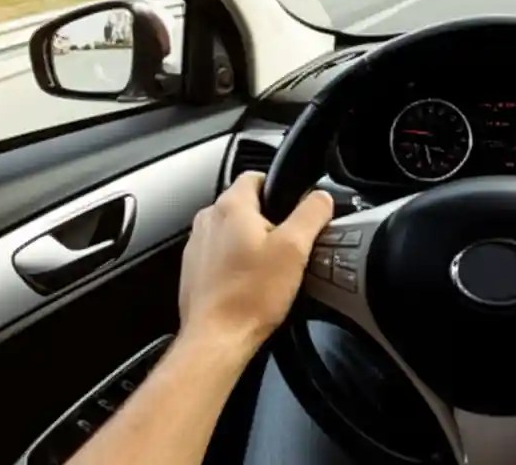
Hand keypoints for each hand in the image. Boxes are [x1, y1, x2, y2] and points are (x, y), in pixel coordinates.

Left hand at [178, 172, 333, 353]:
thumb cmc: (251, 296)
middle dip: (268, 220)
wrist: (217, 339)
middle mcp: (207, 220)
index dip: (280, 187)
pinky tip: (251, 284)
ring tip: (270, 269)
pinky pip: (220, 255)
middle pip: (246, 205)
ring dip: (250, 242)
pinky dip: (236, 263)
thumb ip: (312, 214)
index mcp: (230, 207)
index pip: (256, 176)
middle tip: (288, 246)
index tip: (294, 209)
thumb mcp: (295, 248)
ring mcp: (197, 246)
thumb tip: (321, 197)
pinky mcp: (194, 270)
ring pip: (232, 231)